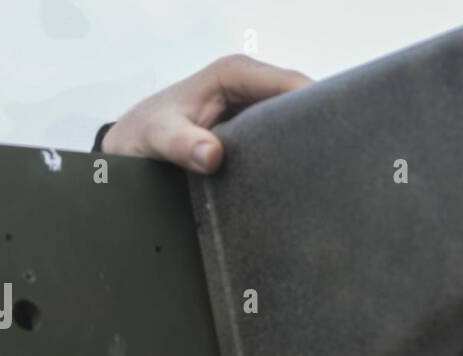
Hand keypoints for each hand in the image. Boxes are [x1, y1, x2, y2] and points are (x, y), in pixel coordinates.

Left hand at [102, 54, 311, 172]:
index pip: (290, 84)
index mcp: (234, 74)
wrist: (131, 147)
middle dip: (317, 126)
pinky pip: (282, 136)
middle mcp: (249, 85)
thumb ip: (182, 145)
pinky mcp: (253, 127)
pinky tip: (302, 174)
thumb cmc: (144, 133)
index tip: (330, 136)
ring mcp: (253, 106)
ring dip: (307, 142)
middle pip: (300, 101)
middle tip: (332, 161)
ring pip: (295, 121)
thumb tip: (212, 156)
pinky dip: (293, 152)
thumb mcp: (158, 137)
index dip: (315, 107)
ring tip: (323, 172)